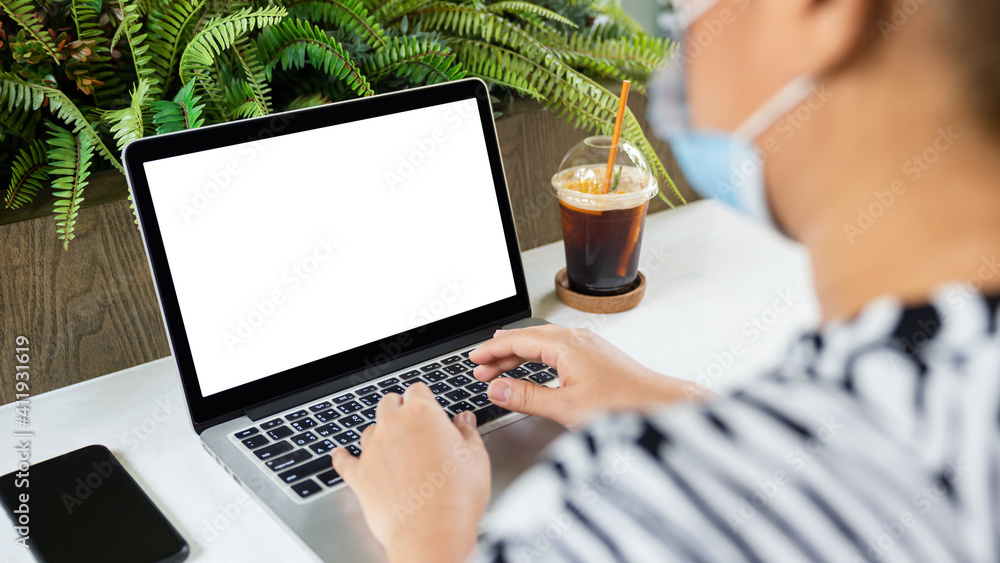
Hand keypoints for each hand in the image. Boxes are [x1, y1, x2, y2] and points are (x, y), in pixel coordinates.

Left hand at [331, 383, 489, 562]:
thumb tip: (464, 419)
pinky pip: (343, 460)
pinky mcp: (358, 475)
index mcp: (423, 413)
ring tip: (391, 447)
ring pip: (369, 429)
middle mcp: (393, 425)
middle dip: (399, 409)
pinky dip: (342, 456)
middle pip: (388, 402)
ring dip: (379, 434)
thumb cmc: (457, 496)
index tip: (429, 406)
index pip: (417, 389)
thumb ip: (467, 432)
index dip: (424, 398)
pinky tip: (340, 454)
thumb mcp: (475, 457)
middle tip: (411, 423)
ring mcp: (372, 450)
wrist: (431, 531)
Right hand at [470, 325, 709, 428]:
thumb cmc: (622, 405)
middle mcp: (576, 338)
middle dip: (501, 353)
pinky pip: (557, 349)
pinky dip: (537, 357)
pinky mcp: (596, 356)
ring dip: (519, 355)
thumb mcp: (565, 406)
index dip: (492, 351)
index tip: (474, 360)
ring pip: (543, 343)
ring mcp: (588, 345)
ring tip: (500, 368)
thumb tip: (497, 390)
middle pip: (528, 338)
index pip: (518, 341)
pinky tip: (534, 368)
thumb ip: (527, 397)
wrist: (660, 405)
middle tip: (481, 368)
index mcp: (566, 345)